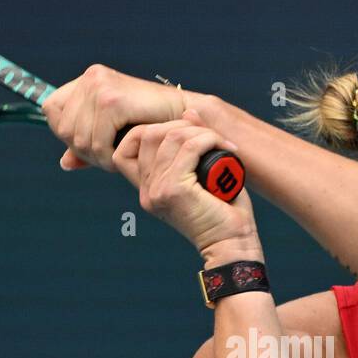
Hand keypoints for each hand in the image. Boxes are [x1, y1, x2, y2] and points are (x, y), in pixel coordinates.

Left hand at [42, 64, 185, 170]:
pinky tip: (124, 154)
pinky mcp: (113, 101)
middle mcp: (91, 78)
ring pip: (78, 139)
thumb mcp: (113, 135)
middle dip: (86, 152)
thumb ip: (87, 147)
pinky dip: (109, 157)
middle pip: (63, 129)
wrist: (185, 116)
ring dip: (99, 158)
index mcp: (87, 81)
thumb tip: (65, 163)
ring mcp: (100, 87)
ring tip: (119, 156)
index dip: (66, 134)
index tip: (92, 146)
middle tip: (109, 158)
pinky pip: (97, 142)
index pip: (52, 110)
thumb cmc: (152, 125)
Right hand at [114, 109, 259, 257]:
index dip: (150, 129)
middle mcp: (146, 191)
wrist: (232, 246)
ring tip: (221, 144)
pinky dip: (209, 139)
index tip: (184, 134)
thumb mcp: (202, 176)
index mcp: (148, 189)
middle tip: (208, 137)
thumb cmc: (224, 215)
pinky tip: (225, 147)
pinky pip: (188, 147)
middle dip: (178, 125)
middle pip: (145, 134)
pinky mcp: (174, 191)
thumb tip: (188, 112)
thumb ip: (192, 147)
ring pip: (170, 136)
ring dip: (200, 131)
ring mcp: (157, 190)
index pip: (125, 147)